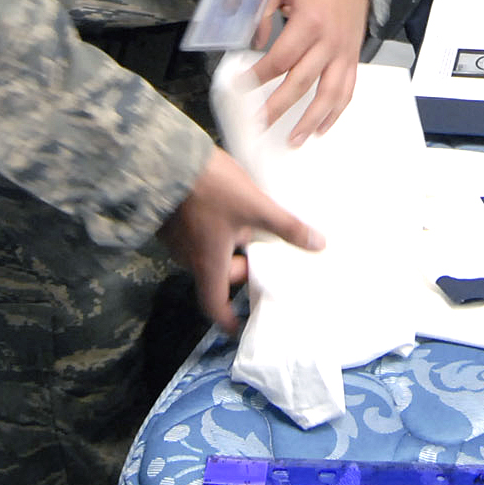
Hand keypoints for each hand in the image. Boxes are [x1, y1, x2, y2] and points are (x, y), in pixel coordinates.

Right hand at [158, 146, 322, 332]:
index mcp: (208, 263)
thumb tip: (317, 245)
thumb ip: (285, 226)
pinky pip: (195, 236)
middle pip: (216, 275)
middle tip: (259, 247)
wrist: (166, 158)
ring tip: (246, 223)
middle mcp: (188, 257)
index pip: (215, 305)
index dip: (227, 319)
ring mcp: (176, 239)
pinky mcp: (170, 220)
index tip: (238, 325)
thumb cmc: (210, 189)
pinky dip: (212, 232)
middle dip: (239, 267)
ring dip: (226, 245)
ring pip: (206, 253)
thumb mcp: (255, 207)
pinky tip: (225, 208)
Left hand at [251, 0, 370, 143]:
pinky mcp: (352, 60)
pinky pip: (346, 91)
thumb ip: (264, 9)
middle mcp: (329, 41)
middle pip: (302, 81)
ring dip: (311, 120)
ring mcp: (343, 54)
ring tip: (294, 139)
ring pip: (329, 94)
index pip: (281, 57)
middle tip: (261, 122)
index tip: (243, 85)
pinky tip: (321, 128)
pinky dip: (335, 113)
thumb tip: (253, 40)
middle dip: (280, 106)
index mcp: (310, 21)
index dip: (260, 74)